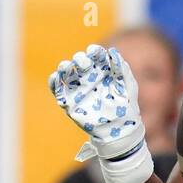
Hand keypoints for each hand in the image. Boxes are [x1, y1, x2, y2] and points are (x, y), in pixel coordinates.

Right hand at [49, 44, 152, 182]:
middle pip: (79, 62)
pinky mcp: (69, 102)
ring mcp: (78, 89)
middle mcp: (89, 77)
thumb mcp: (129, 86)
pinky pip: (57, 90)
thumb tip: (113, 52)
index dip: (94, 52)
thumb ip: (123, 69)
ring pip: (66, 73)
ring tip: (65, 67)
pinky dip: (53, 82)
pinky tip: (55, 78)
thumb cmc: (126, 107)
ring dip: (63, 68)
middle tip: (82, 62)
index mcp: (103, 71)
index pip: (95, 56)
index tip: (94, 52)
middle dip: (79, 59)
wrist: (118, 131)